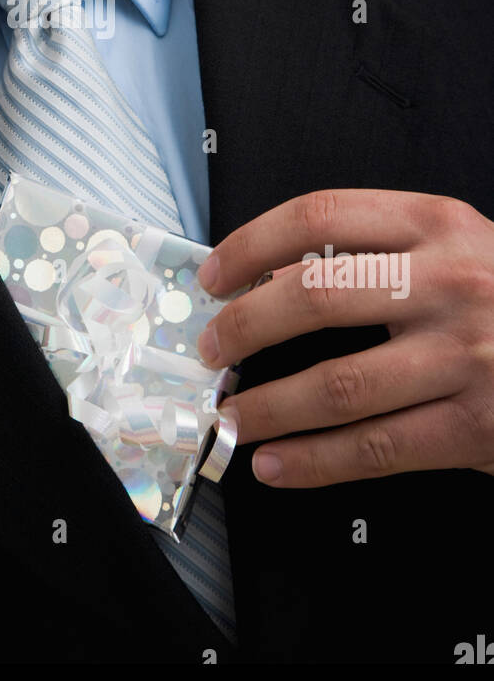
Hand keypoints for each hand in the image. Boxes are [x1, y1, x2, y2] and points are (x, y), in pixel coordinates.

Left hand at [196, 189, 493, 485]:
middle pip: (314, 297)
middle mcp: (449, 283)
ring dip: (267, 406)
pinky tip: (277, 464)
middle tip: (213, 348)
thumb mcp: (456, 245)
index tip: (214, 274)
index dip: (250, 244)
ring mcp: (465, 357)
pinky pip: (375, 448)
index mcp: (437, 224)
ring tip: (232, 415)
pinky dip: (313, 462)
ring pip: (337, 384)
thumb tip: (269, 279)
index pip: (319, 216)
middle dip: (244, 327)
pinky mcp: (476, 427)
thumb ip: (378, 249)